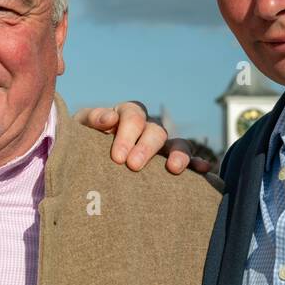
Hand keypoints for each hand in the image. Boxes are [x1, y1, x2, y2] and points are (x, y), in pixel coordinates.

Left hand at [74, 100, 212, 174]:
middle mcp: (145, 129)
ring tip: (174, 169)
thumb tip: (110, 118)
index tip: (118, 157)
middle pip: (155, 130)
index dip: (128, 132)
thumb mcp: (80, 129)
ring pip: (177, 143)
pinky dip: (197, 163)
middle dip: (146, 147)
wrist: (81, 165)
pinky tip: (204, 170)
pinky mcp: (169, 164)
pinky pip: (190, 161)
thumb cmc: (80, 144)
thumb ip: (91, 119)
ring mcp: (160, 147)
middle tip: (133, 166)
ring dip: (178, 154)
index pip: (133, 114)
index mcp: (124, 116)